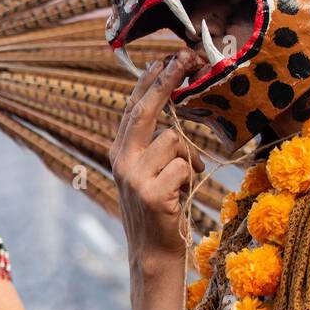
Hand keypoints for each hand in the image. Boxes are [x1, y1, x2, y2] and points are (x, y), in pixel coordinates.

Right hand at [110, 48, 206, 263]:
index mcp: (119, 153)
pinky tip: (180, 195)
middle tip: (186, 56)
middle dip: (167, 80)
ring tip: (183, 180)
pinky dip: (190, 178)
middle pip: (146, 110)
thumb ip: (153, 147)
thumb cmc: (160, 210)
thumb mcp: (149, 174)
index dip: (150, 81)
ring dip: (188, 158)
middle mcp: (121, 161)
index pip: (133, 108)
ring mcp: (134, 177)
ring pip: (174, 140)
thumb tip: (173, 117)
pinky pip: (184, 165)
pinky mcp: (151, 192)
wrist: (153, 253)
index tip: (167, 58)